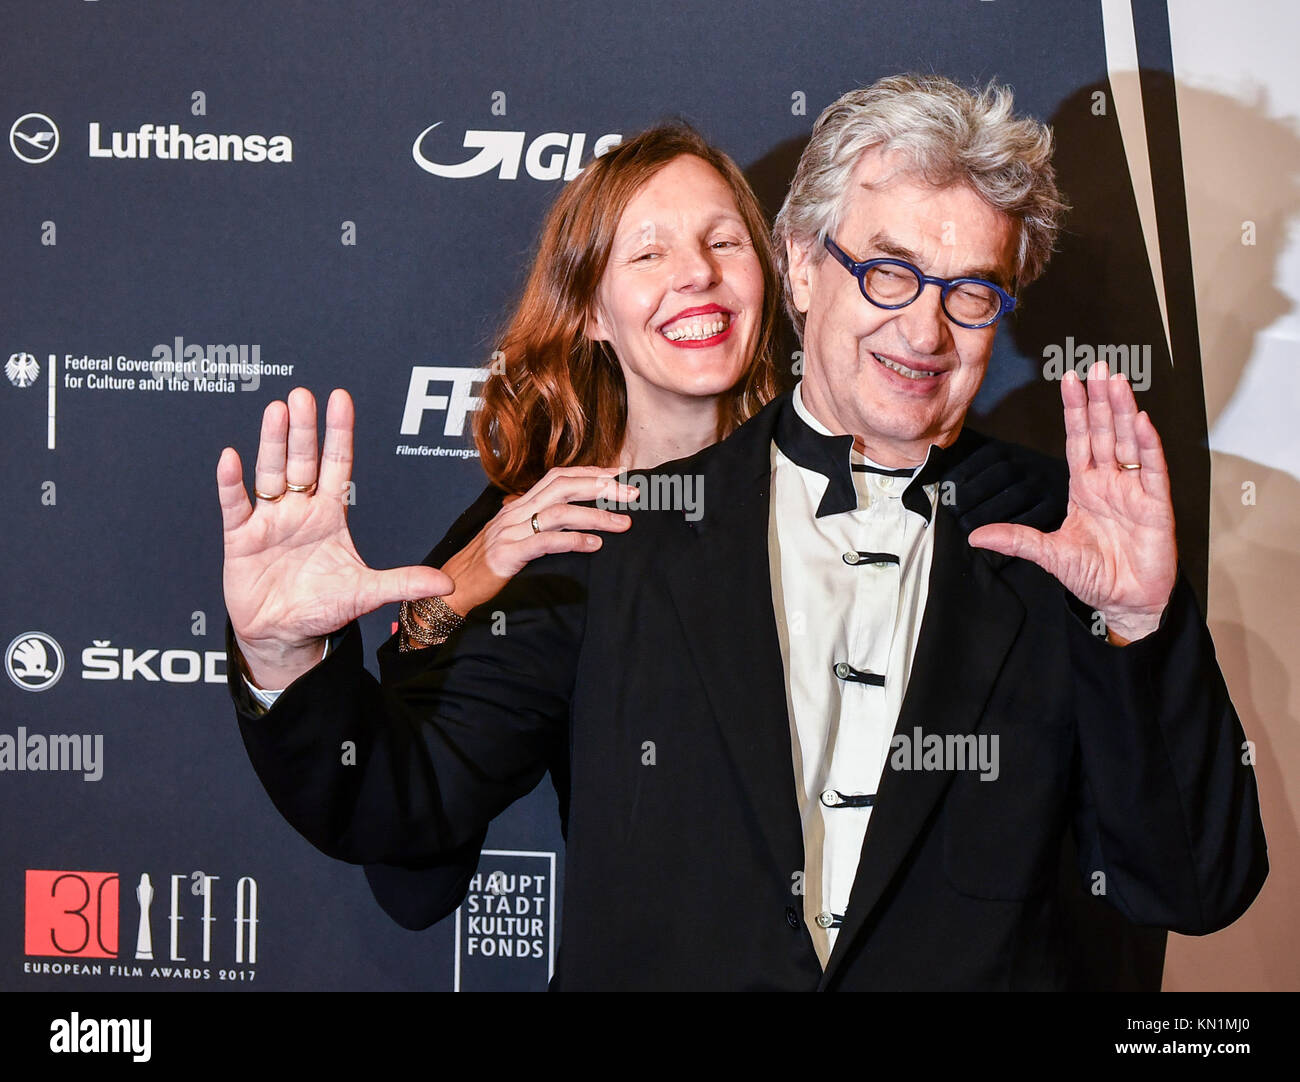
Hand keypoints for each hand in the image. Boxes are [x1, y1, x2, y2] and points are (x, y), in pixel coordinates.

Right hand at [218, 387, 452, 686]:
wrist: (284, 634)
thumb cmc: (323, 608)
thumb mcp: (367, 592)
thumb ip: (404, 582)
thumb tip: (447, 582)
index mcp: (330, 514)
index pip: (337, 464)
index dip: (339, 433)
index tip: (340, 400)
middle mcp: (300, 510)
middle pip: (303, 461)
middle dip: (305, 429)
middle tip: (304, 396)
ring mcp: (269, 520)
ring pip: (271, 473)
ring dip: (273, 443)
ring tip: (276, 411)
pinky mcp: (241, 538)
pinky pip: (236, 505)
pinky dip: (231, 484)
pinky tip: (231, 458)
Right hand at [439, 467, 637, 615]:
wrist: (451, 590)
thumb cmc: (486, 567)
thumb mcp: (515, 538)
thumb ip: (539, 526)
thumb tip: (574, 519)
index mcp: (518, 505)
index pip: (559, 477)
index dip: (591, 471)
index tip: (621, 473)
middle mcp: (515, 512)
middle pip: (563, 486)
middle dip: (601, 486)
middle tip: (633, 493)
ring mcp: (510, 532)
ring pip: (559, 512)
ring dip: (596, 515)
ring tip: (624, 523)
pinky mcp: (507, 556)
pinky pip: (545, 542)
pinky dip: (573, 541)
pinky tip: (595, 545)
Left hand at [967, 362, 1176, 643]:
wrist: (1124, 604)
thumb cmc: (1094, 577)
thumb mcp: (1048, 554)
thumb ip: (1017, 539)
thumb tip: (976, 536)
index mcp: (1085, 488)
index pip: (1078, 440)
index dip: (1075, 410)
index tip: (1069, 379)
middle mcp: (1110, 483)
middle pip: (1104, 431)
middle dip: (1100, 398)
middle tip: (1097, 364)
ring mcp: (1134, 491)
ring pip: (1128, 441)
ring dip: (1122, 409)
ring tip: (1116, 380)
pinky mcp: (1156, 505)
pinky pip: (1152, 469)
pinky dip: (1147, 445)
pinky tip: (1140, 420)